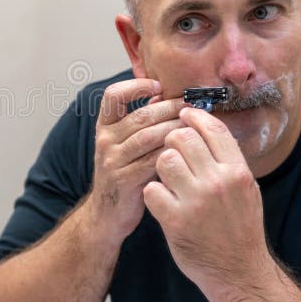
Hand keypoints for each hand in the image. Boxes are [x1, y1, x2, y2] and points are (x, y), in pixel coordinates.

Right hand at [85, 78, 185, 241]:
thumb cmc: (124, 174)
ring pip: (149, 136)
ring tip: (196, 126)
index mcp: (104, 126)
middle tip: (194, 105)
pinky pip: (153, 161)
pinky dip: (173, 153)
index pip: (113, 95)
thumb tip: (165, 95)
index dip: (135, 85)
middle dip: (171, 108)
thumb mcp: (125, 145)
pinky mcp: (124, 180)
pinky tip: (188, 152)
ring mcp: (112, 160)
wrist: (106, 215)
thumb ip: (140, 122)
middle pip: (141, 115)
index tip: (158, 86)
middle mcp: (105, 140)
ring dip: (176, 129)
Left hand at [143, 107, 271, 294]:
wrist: (238, 271)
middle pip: (182, 138)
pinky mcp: (175, 220)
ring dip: (161, 166)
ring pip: (164, 160)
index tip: (183, 114)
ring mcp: (196, 201)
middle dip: (172, 139)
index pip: (212, 129)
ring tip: (168, 179)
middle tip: (171, 150)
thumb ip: (227, 160)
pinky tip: (162, 201)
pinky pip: (151, 190)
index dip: (194, 116)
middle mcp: (218, 182)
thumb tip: (206, 127)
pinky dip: (153, 194)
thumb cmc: (240, 227)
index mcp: (237, 171)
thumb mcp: (246, 189)